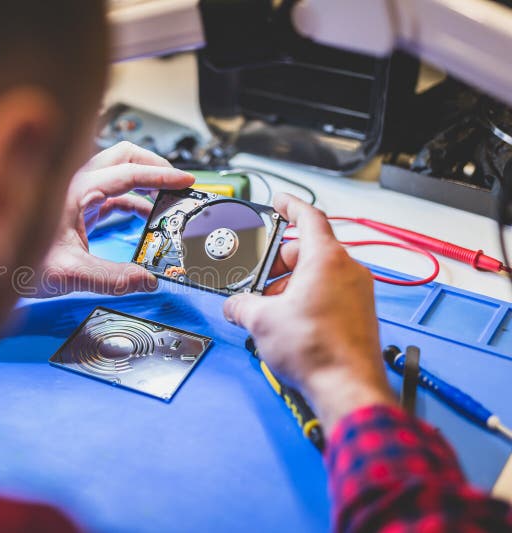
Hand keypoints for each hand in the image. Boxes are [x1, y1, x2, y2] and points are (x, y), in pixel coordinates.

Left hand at [33, 142, 194, 296]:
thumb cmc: (13, 262)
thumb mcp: (69, 273)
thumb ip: (111, 278)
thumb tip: (145, 281)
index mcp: (76, 190)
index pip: (128, 172)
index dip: (161, 175)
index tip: (186, 180)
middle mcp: (76, 184)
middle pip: (124, 156)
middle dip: (154, 163)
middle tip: (177, 181)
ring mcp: (75, 192)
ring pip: (117, 172)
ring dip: (144, 180)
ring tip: (167, 198)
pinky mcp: (75, 206)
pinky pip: (112, 193)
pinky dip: (133, 198)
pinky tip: (143, 215)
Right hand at [223, 193, 394, 429]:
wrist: (347, 388)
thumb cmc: (317, 350)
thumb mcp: (262, 320)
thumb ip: (242, 305)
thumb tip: (236, 307)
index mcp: (326, 259)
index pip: (309, 217)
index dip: (290, 206)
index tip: (279, 202)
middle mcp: (348, 271)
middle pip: (308, 250)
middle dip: (278, 262)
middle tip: (256, 277)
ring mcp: (358, 293)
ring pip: (318, 275)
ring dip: (290, 284)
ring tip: (268, 307)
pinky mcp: (359, 315)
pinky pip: (329, 294)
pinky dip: (306, 299)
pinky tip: (287, 321)